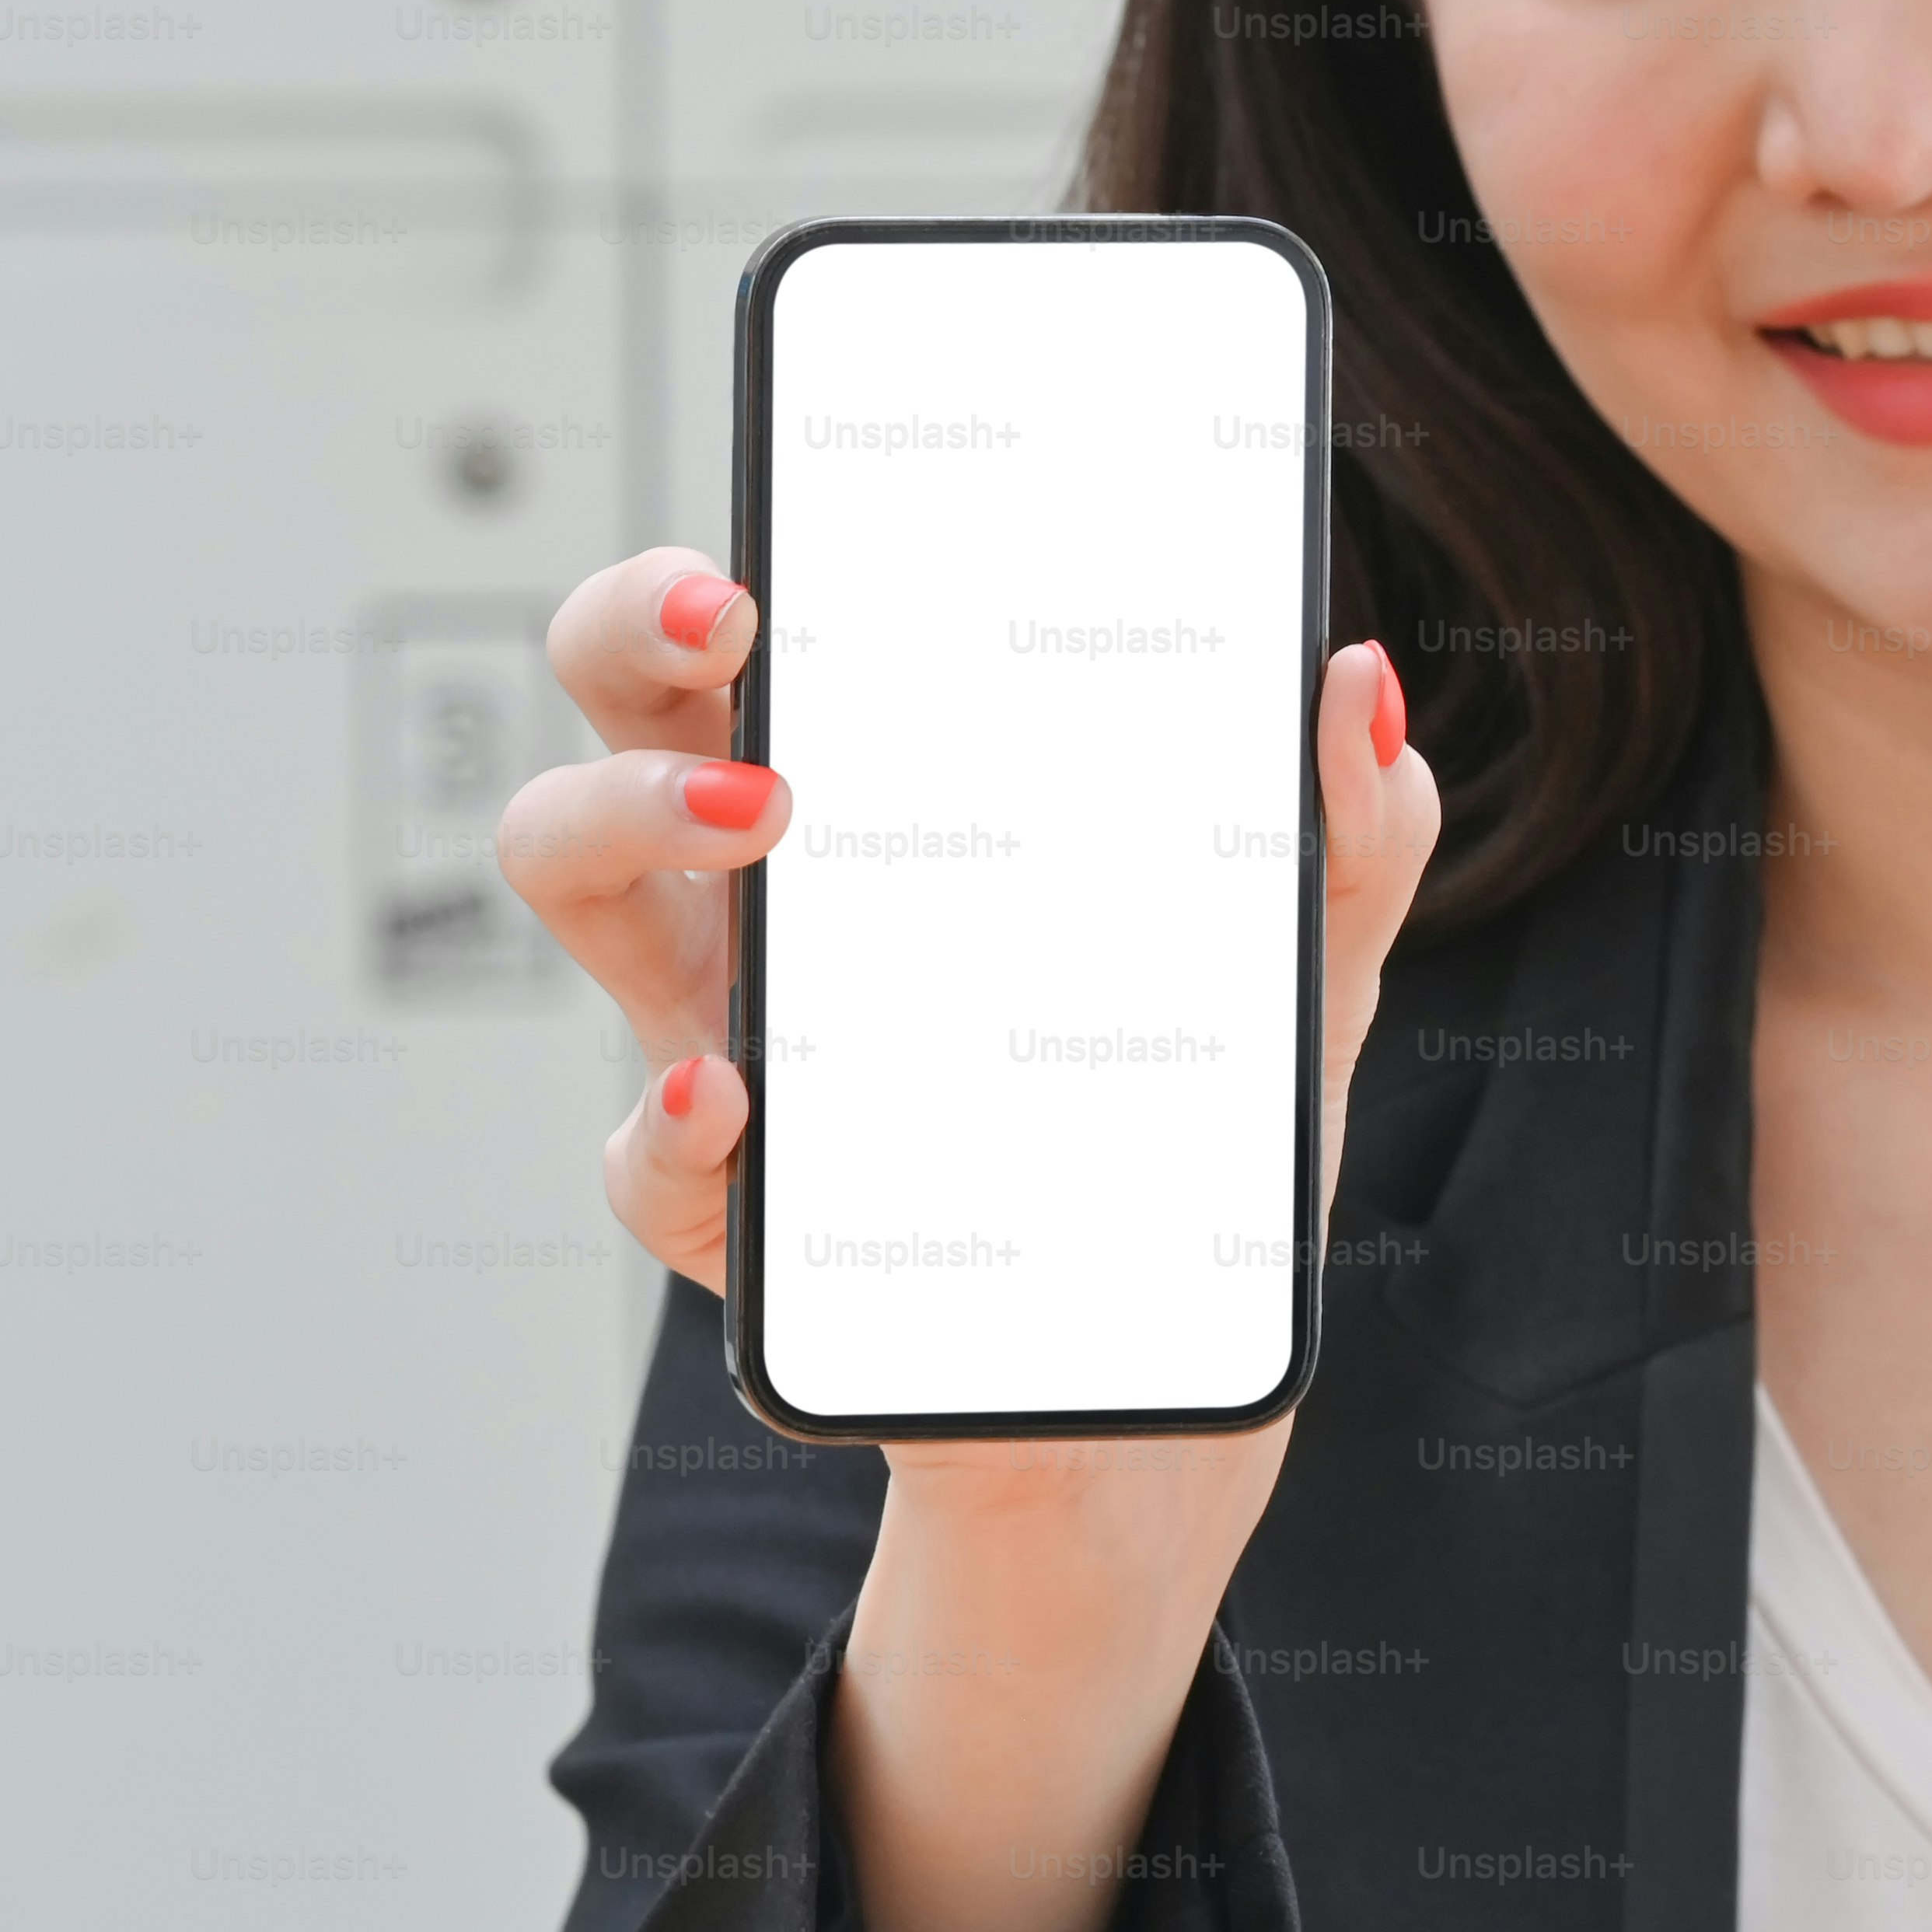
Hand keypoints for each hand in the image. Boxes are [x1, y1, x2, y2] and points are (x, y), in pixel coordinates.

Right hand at [491, 547, 1444, 1306]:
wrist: (1147, 1390)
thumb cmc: (1178, 1150)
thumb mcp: (1292, 985)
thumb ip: (1349, 843)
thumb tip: (1357, 692)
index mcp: (884, 813)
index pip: (755, 640)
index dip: (718, 565)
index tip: (775, 542)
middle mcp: (771, 904)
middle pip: (619, 705)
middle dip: (633, 626)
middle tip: (743, 625)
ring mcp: (732, 1041)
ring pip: (573, 875)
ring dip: (626, 811)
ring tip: (763, 814)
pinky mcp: (736, 1215)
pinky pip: (644, 1155)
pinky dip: (671, 1121)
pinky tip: (737, 1097)